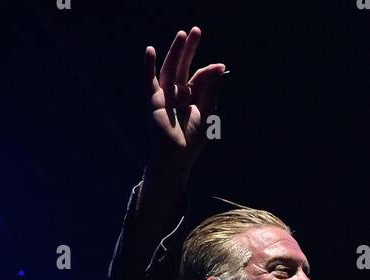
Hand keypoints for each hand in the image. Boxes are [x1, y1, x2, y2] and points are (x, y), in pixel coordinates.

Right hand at [144, 26, 226, 172]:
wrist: (177, 158)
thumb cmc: (191, 141)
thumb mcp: (207, 113)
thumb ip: (211, 91)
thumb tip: (219, 69)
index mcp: (190, 97)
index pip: (199, 77)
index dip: (209, 71)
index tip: (221, 67)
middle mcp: (177, 94)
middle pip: (182, 66)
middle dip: (189, 49)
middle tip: (196, 30)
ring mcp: (165, 96)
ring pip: (169, 69)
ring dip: (175, 52)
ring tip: (183, 35)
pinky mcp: (154, 101)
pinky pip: (149, 81)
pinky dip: (149, 66)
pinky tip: (151, 51)